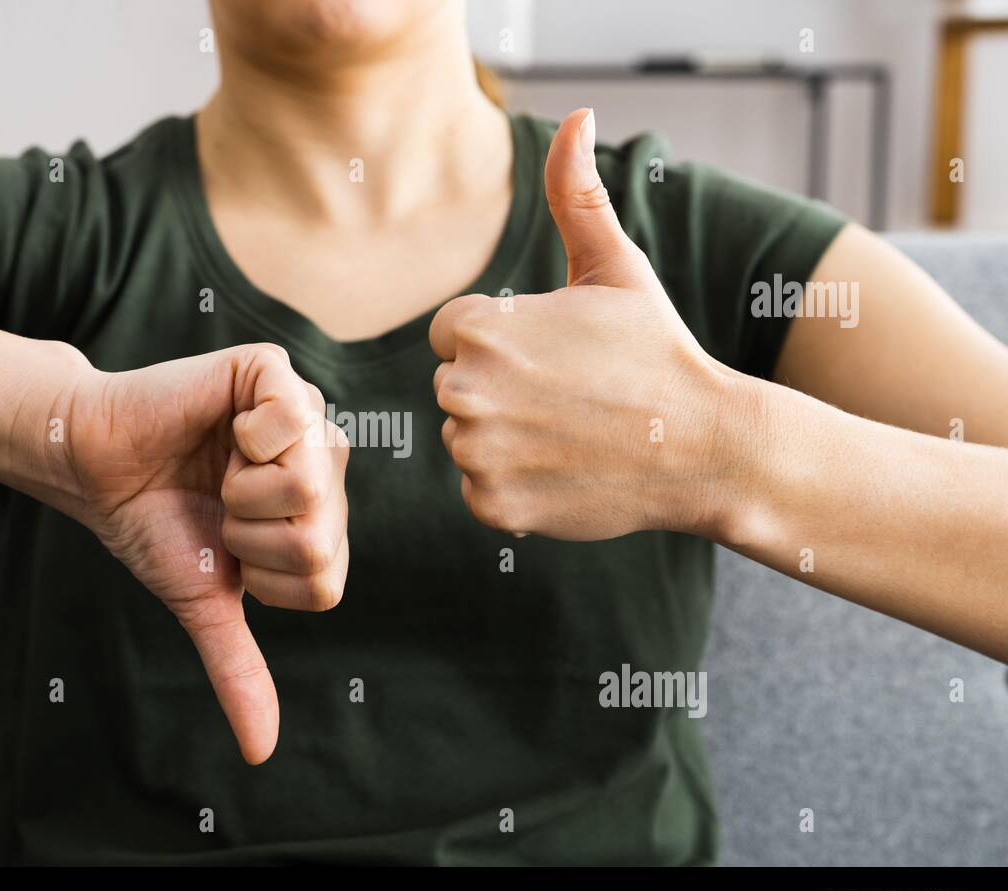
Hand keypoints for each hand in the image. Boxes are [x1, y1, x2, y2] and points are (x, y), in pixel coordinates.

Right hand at [46, 343, 348, 764]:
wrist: (94, 465)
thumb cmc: (153, 525)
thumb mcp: (205, 602)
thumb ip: (240, 669)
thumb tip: (261, 753)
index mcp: (317, 520)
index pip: (325, 578)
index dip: (263, 576)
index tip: (226, 547)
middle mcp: (323, 467)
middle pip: (319, 533)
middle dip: (248, 533)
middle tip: (218, 504)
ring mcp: (304, 416)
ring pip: (309, 482)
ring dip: (242, 490)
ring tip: (218, 467)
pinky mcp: (273, 373)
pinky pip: (290, 417)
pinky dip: (244, 437)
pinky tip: (224, 427)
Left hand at [430, 108, 739, 540]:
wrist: (706, 447)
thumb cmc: (658, 351)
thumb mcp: (617, 267)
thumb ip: (578, 194)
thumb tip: (577, 116)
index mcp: (481, 329)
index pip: (453, 332)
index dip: (504, 341)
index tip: (553, 354)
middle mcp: (465, 390)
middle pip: (456, 385)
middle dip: (500, 388)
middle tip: (569, 395)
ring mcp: (478, 453)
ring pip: (465, 438)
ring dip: (504, 438)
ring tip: (570, 431)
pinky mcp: (493, 506)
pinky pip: (480, 489)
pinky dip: (514, 486)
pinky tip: (565, 470)